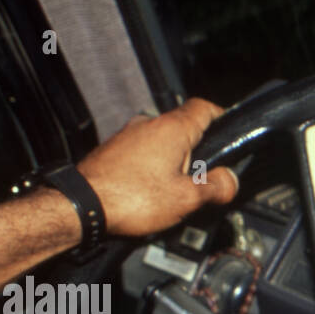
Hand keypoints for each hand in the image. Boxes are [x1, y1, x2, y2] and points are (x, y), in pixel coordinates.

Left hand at [76, 98, 238, 236]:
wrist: (83, 206)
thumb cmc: (130, 198)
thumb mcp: (187, 198)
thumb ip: (216, 187)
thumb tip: (231, 181)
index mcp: (173, 129)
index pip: (204, 108)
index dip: (220, 117)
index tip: (229, 130)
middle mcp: (149, 125)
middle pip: (184, 128)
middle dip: (198, 151)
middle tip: (204, 179)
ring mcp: (128, 136)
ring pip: (162, 142)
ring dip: (173, 162)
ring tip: (175, 192)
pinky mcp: (114, 151)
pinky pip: (142, 154)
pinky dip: (152, 168)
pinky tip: (150, 193)